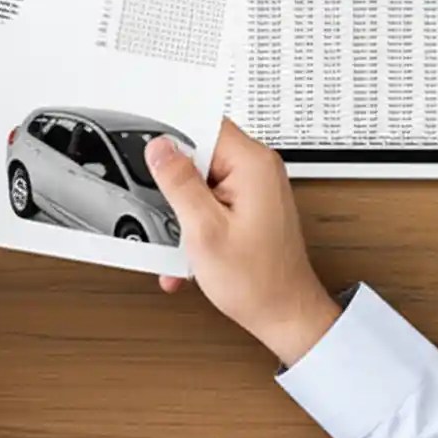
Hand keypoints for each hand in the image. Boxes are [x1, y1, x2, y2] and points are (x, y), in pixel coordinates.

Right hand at [147, 120, 339, 365]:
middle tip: (170, 211)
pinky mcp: (251, 206)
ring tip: (185, 239)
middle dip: (176, 184)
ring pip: (202, 181)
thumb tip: (160, 148)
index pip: (205, 124)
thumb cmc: (258, 281)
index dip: (173, 139)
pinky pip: (213, 201)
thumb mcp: (204, 230)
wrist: (285, 314)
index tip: (152, 158)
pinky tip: (192, 252)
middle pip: (200, 154)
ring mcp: (256, 188)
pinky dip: (197, 224)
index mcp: (252, 164)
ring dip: (184, 211)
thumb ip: (179, 183)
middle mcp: (259, 170)